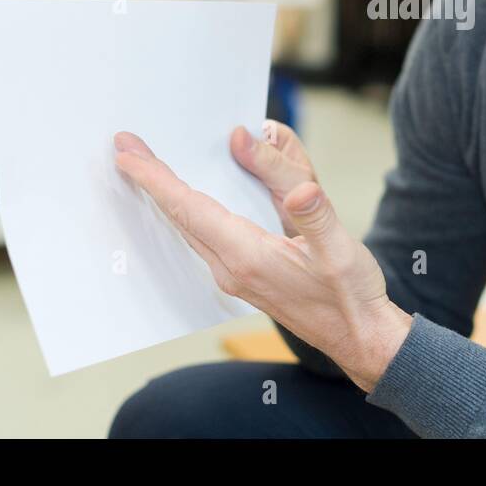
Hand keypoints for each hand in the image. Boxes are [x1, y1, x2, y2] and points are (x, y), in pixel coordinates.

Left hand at [113, 129, 411, 391]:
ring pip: (189, 227)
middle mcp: (230, 268)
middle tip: (125, 146)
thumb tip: (264, 149)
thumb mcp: (338, 243)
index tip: (126, 154)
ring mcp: (233, 275)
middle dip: (151, 179)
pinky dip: (189, 210)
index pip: (189, 208)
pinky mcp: (242, 275)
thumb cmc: (351, 294)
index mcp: (247, 256)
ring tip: (149, 166)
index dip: (155, 179)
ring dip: (167, 196)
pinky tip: (189, 198)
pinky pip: (204, 236)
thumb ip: (303, 195)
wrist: (359, 339)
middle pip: (180, 216)